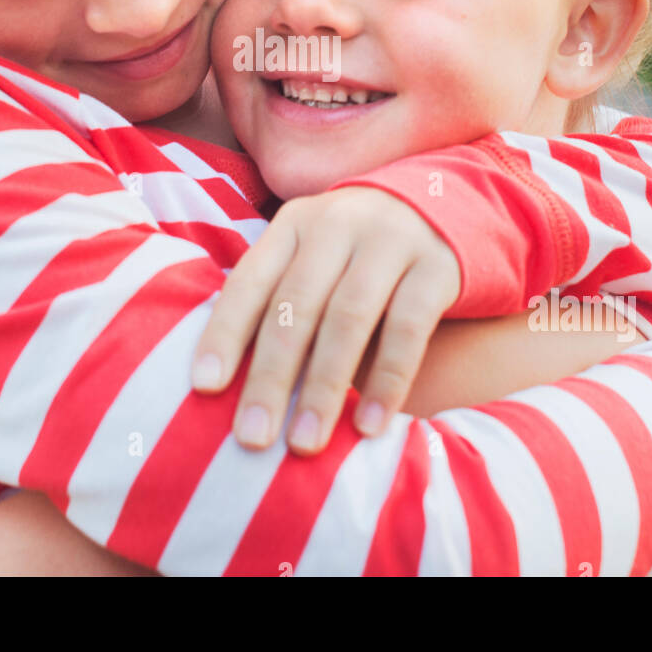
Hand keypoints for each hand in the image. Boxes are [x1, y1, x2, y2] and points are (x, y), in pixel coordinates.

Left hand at [191, 186, 460, 454]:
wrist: (446, 207)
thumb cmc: (358, 253)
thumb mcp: (314, 256)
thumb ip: (279, 300)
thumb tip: (227, 384)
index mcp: (294, 225)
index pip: (250, 280)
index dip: (224, 333)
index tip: (204, 387)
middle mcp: (337, 225)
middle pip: (296, 305)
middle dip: (270, 376)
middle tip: (252, 438)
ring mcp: (390, 241)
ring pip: (348, 318)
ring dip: (324, 386)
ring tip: (305, 443)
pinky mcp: (437, 266)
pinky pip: (408, 328)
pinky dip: (388, 380)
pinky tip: (371, 426)